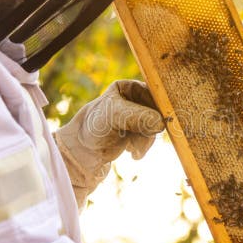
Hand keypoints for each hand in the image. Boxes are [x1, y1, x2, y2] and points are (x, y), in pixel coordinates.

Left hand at [54, 80, 163, 205]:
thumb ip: (138, 116)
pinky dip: (143, 147)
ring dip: (146, 140)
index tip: (160, 121)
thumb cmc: (93, 128)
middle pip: (156, 111)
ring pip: (155, 127)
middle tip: (141, 138)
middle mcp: (133, 101)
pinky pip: (149, 139)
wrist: (81, 153)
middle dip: (150, 127)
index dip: (158, 107)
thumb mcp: (115, 117)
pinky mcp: (135, 134)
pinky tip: (133, 153)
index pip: (152, 93)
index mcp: (127, 88)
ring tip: (133, 149)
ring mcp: (135, 118)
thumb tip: (162, 123)